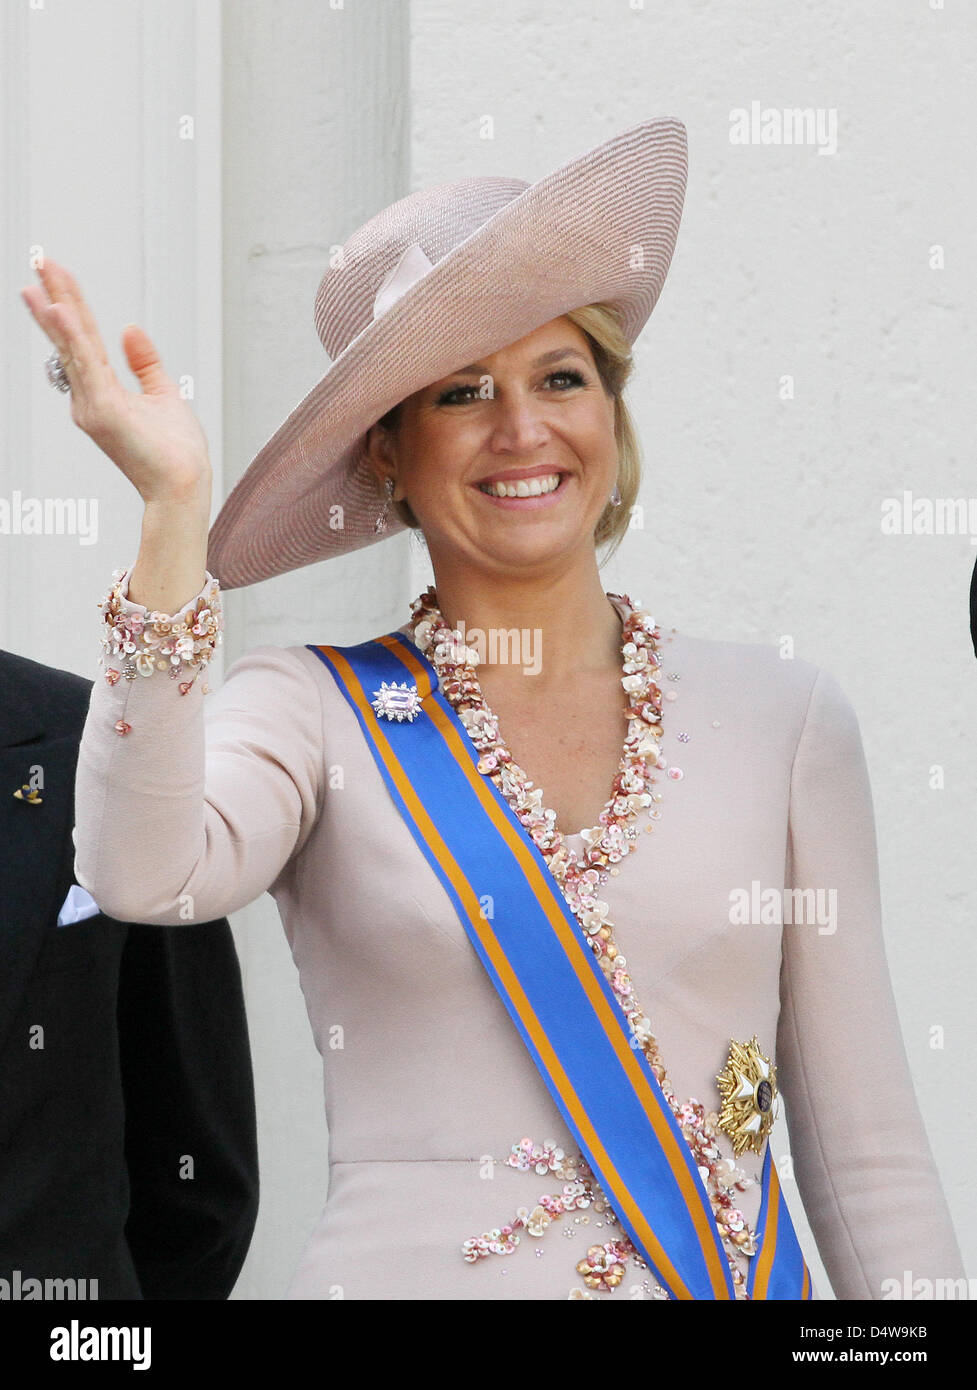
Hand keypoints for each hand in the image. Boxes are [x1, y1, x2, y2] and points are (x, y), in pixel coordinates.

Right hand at [21, 256, 210, 508]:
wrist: (184, 486)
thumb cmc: (176, 454)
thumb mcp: (163, 394)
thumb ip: (145, 362)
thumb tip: (130, 329)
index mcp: (103, 394)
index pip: (84, 340)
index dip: (72, 306)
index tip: (58, 276)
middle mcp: (90, 400)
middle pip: (71, 339)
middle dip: (56, 299)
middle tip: (40, 262)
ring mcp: (93, 407)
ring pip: (73, 349)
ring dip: (57, 312)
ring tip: (40, 281)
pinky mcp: (103, 413)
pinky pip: (86, 367)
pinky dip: (74, 339)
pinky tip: (62, 314)